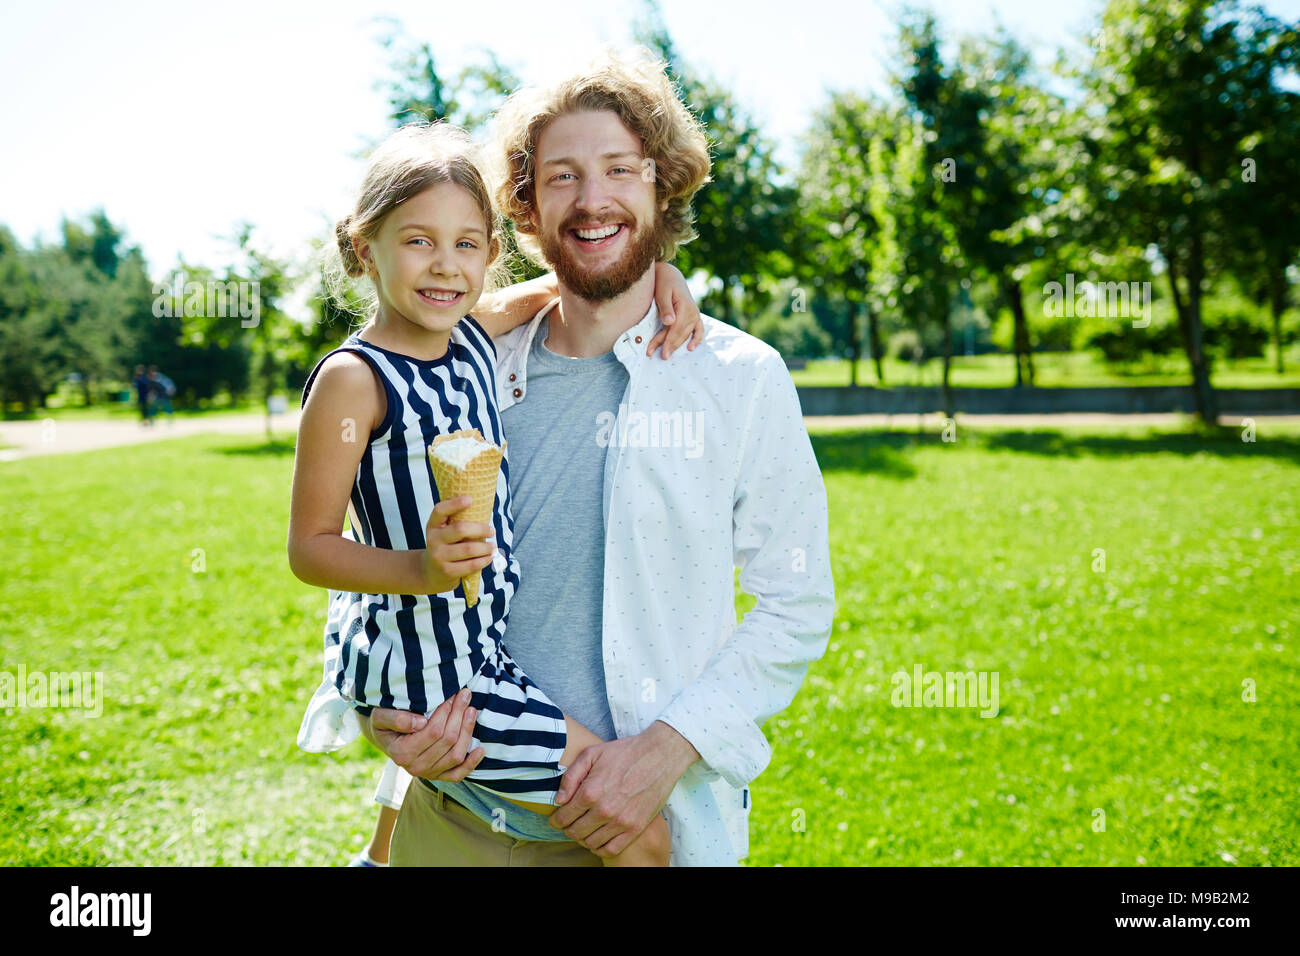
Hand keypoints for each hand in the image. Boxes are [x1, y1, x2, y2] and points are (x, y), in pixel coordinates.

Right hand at [359, 690, 485, 780]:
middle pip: (447, 740)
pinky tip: (481, 749)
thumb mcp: (381, 716)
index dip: (446, 711)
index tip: (452, 694)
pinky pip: (458, 775)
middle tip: (464, 695)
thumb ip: (396, 718)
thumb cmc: (385, 723)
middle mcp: (415, 767)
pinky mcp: (438, 777)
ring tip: (471, 710)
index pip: (433, 731)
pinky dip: (471, 764)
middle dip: (459, 715)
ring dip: (468, 731)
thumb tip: (420, 722)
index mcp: (401, 753)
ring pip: (456, 754)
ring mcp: (428, 774)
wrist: (386, 738)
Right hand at [420, 495, 494, 593]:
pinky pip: (470, 565)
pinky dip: (484, 560)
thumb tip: (483, 509)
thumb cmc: (444, 547)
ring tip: (493, 546)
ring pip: (468, 549)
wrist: (430, 572)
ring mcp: (439, 556)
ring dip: (485, 547)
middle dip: (480, 529)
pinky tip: (490, 557)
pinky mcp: (447, 571)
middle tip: (492, 531)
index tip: (470, 499)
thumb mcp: (443, 532)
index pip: (440, 510)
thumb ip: (456, 522)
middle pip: (460, 529)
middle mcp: (433, 540)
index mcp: (433, 526)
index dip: (454, 504)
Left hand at [550, 721, 697, 856]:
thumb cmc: (624, 752)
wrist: (659, 755)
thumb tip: (559, 800)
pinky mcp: (636, 828)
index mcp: (591, 792)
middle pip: (574, 833)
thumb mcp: (592, 754)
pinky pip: (611, 849)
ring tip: (584, 828)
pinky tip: (598, 838)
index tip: (557, 817)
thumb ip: (571, 777)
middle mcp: (605, 810)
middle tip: (570, 822)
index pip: (563, 818)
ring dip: (583, 838)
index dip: (556, 820)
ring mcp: (621, 822)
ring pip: (590, 843)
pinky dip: (600, 848)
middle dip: (567, 829)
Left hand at [647, 261, 705, 358]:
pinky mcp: (694, 315)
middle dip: (670, 346)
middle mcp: (693, 312)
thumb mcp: (662, 293)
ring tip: (668, 354)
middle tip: (662, 357)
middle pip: (680, 334)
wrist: (671, 275)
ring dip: (676, 345)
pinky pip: (699, 329)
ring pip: (685, 334)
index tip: (661, 353)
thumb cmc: (664, 283)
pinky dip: (697, 339)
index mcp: (685, 307)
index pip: (676, 329)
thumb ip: (665, 308)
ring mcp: (695, 314)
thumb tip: (669, 322)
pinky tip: (691, 348)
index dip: (668, 342)